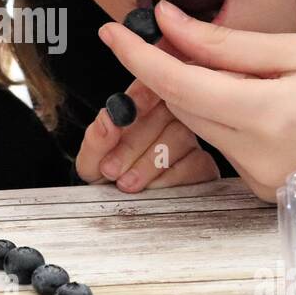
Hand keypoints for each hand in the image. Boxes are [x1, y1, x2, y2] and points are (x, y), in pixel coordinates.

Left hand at [75, 78, 220, 191]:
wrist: (122, 207)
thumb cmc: (109, 176)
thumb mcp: (92, 161)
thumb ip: (96, 140)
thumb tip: (107, 119)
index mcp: (142, 105)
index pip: (148, 86)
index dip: (139, 97)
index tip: (124, 117)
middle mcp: (171, 116)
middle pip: (165, 112)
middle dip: (133, 144)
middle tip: (111, 169)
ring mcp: (190, 139)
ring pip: (179, 138)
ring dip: (148, 164)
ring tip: (127, 182)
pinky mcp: (203, 164)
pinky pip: (194, 163)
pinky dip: (169, 179)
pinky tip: (152, 188)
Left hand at [97, 0, 295, 201]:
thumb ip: (226, 44)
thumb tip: (168, 25)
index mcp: (267, 117)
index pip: (180, 85)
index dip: (139, 57)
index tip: (111, 30)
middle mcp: (257, 158)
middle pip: (184, 109)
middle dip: (163, 70)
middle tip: (159, 31)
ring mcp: (259, 180)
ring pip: (201, 128)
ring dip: (191, 93)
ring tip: (205, 57)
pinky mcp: (264, 189)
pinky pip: (224, 147)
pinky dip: (218, 117)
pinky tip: (237, 94)